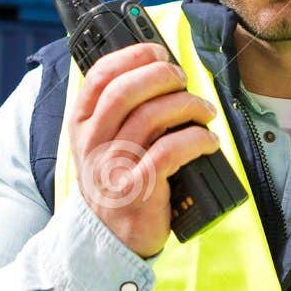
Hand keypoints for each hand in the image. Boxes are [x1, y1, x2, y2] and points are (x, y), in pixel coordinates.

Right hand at [68, 41, 221, 257]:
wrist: (109, 239)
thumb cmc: (116, 182)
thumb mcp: (103, 144)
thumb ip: (119, 112)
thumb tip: (160, 73)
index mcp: (82, 124)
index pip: (100, 76)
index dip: (132, 55)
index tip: (158, 51)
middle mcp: (93, 143)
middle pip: (126, 91)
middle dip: (161, 75)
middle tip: (183, 79)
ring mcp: (113, 167)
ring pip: (151, 118)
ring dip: (186, 106)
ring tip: (204, 110)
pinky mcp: (138, 189)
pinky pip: (171, 151)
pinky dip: (196, 139)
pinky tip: (208, 141)